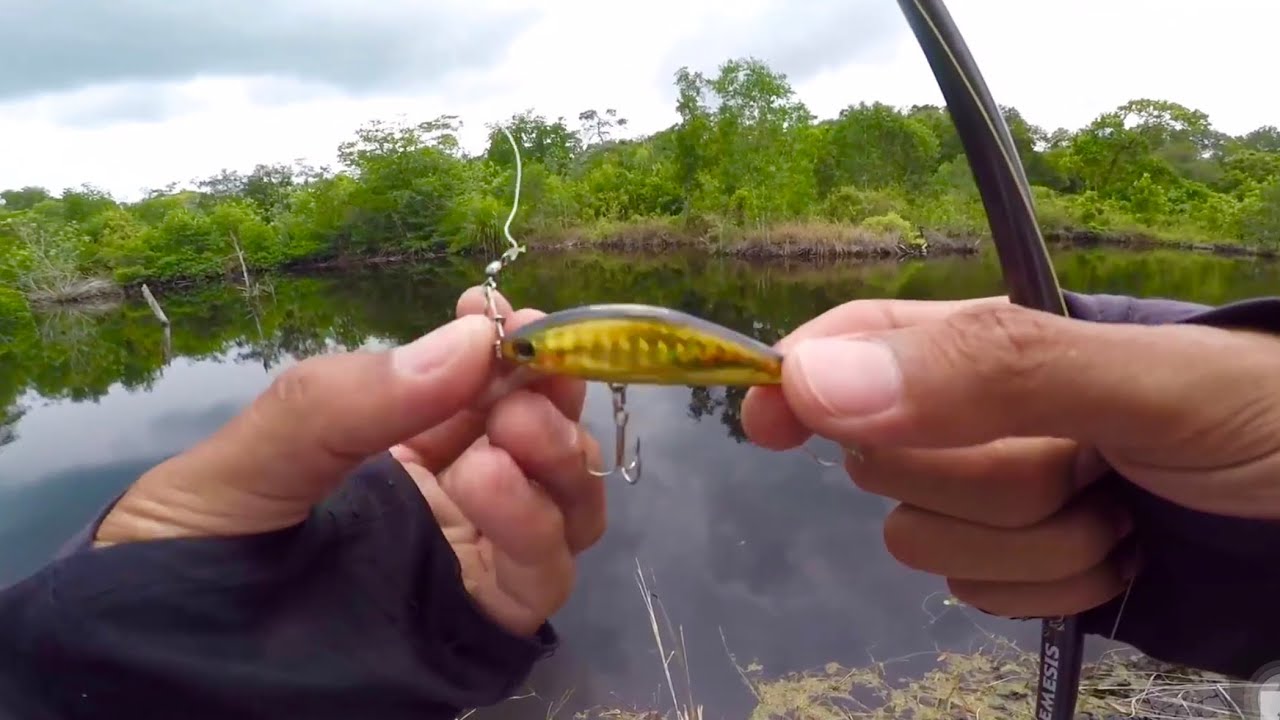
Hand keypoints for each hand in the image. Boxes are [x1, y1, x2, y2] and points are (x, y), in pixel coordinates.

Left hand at [93, 286, 604, 637]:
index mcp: (395, 443)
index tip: (494, 310)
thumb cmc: (191, 552)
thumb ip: (346, 401)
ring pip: (562, 497)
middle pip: (536, 432)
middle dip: (545, 389)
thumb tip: (468, 341)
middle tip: (531, 366)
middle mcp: (448, 494)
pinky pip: (545, 570)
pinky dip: (538, 521)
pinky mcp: (485, 619)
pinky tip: (492, 483)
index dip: (493, 341)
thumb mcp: (250, 458)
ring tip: (515, 426)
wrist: (168, 673)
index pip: (471, 383)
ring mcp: (473, 555)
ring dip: (558, 451)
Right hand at [741, 297, 1279, 616]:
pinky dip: (1051, 589)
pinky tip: (1114, 562)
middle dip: (984, 481)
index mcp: (994, 343)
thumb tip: (816, 383)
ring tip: (1120, 514)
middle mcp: (980, 415)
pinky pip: (975, 595)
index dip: (803, 375)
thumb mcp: (1145, 383)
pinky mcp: (1021, 568)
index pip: (857, 342)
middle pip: (881, 459)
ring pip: (921, 539)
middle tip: (1083, 465)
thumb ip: (988, 371)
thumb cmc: (1267, 424)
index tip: (767, 423)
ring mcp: (999, 498)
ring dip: (1029, 544)